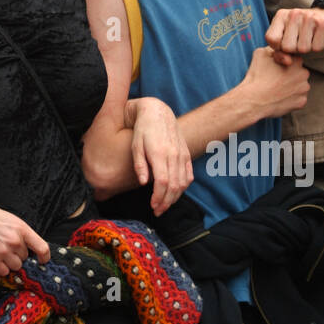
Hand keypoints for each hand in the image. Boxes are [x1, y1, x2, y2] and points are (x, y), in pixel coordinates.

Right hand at [0, 191, 49, 279]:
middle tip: (6, 246)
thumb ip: (21, 234)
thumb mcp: (10, 219)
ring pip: (15, 267)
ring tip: (0, 252)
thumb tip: (28, 248)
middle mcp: (15, 241)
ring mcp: (3, 251)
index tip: (42, 260)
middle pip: (24, 258)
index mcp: (22, 228)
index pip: (42, 248)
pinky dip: (0, 268)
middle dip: (17, 255)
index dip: (45, 257)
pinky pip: (3, 272)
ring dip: (9, 263)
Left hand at [124, 97, 191, 215]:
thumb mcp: (135, 145)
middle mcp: (173, 155)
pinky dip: (183, 187)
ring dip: (175, 197)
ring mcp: (182, 155)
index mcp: (159, 154)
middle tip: (158, 211)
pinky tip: (175, 193)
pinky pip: (188, 175)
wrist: (158, 112)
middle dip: (166, 202)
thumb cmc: (143, 130)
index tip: (153, 206)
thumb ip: (140, 165)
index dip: (159, 198)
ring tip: (165, 204)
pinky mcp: (186, 154)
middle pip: (174, 186)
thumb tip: (143, 183)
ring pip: (183, 183)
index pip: (163, 183)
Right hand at [240, 47, 309, 118]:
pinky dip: (291, 98)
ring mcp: (304, 89)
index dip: (284, 63)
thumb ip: (274, 48)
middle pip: (299, 73)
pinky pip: (298, 98)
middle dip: (290, 75)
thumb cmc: (257, 76)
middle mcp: (304, 74)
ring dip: (292, 86)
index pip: (294, 60)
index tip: (275, 68)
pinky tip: (280, 97)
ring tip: (277, 89)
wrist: (254, 100)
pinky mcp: (302, 102)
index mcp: (296, 61)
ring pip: (300, 86)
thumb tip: (279, 48)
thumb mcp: (261, 53)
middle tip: (275, 79)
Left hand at [266, 7, 323, 54]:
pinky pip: (317, 47)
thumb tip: (287, 61)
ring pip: (303, 49)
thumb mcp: (286, 36)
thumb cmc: (302, 29)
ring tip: (309, 38)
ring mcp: (309, 17)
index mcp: (281, 15)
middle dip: (294, 49)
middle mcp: (294, 14)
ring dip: (307, 48)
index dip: (278, 47)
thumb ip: (280, 51)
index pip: (272, 39)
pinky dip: (318, 47)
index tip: (284, 44)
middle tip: (299, 41)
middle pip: (287, 47)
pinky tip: (317, 37)